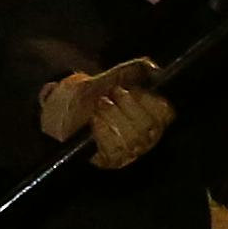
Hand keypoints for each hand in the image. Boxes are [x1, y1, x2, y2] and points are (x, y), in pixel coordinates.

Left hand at [43, 61, 169, 169]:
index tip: (128, 89)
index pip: (165, 112)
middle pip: (148, 125)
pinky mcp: (112, 161)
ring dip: (113, 117)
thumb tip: (152, 68)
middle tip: (108, 96)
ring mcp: (129, 151)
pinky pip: (115, 151)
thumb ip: (133, 70)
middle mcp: (145, 136)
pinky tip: (94, 121)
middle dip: (126, 106)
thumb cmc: (90, 95)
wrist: (62, 112)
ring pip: (133, 139)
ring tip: (99, 106)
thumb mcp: (110, 78)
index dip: (149, 100)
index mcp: (151, 114)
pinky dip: (104, 132)